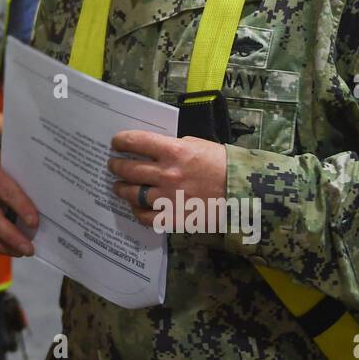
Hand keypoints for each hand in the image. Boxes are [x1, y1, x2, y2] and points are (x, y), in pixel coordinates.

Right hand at [0, 147, 38, 256]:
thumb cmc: (6, 170)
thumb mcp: (15, 170)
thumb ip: (26, 186)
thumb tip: (47, 210)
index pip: (7, 192)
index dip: (21, 208)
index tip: (35, 223)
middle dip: (11, 237)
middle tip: (29, 249)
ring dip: (2, 247)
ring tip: (21, 252)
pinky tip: (10, 249)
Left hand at [107, 130, 227, 228]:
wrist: (244, 192)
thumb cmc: (223, 164)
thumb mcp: (197, 144)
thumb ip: (172, 147)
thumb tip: (152, 149)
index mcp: (174, 151)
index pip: (135, 142)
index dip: (121, 141)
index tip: (116, 143)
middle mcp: (167, 174)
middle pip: (128, 169)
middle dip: (116, 166)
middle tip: (113, 165)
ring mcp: (169, 198)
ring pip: (132, 194)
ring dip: (121, 189)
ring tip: (120, 186)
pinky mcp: (174, 217)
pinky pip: (146, 217)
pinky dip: (137, 211)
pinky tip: (136, 207)